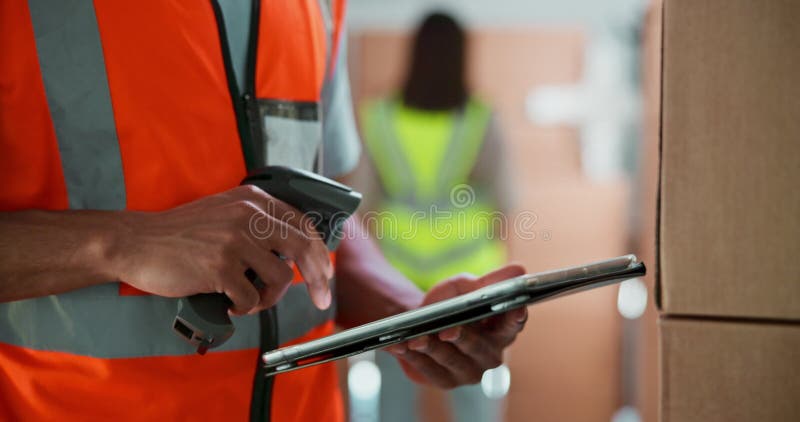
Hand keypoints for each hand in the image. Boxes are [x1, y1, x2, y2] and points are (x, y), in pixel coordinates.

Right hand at [113, 185, 332, 314]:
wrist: (137, 242)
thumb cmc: (182, 234)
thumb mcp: (225, 211)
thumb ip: (259, 222)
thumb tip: (298, 252)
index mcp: (253, 200)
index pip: (303, 225)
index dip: (319, 253)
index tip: (324, 274)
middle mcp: (248, 215)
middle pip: (302, 249)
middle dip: (317, 278)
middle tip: (321, 299)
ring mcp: (234, 240)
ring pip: (280, 278)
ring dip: (269, 297)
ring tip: (250, 300)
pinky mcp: (220, 266)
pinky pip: (251, 298)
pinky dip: (244, 308)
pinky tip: (229, 303)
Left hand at [385, 264, 527, 388]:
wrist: (420, 322)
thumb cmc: (450, 303)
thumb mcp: (466, 287)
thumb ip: (490, 281)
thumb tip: (520, 270)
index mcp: (502, 331)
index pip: (514, 325)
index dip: (516, 318)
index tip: (515, 308)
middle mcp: (490, 356)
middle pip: (479, 348)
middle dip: (464, 338)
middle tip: (449, 330)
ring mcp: (468, 372)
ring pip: (451, 360)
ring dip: (432, 349)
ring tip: (416, 339)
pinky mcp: (444, 381)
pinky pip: (427, 370)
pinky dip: (412, 357)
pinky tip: (398, 346)